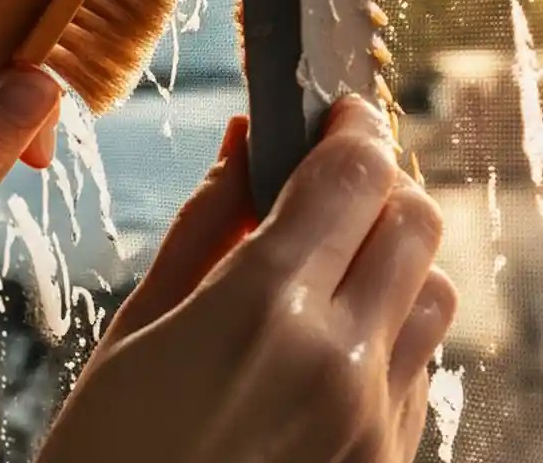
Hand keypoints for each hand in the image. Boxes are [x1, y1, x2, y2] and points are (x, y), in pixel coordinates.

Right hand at [37, 97, 457, 462]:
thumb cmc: (107, 452)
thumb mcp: (136, 328)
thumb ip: (206, 227)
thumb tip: (245, 144)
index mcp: (262, 309)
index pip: (355, 175)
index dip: (352, 127)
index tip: (337, 114)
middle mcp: (338, 359)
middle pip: (416, 219)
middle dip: (380, 183)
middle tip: (331, 185)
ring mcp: (374, 418)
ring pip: (435, 289)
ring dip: (395, 255)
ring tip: (332, 265)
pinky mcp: (388, 460)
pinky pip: (420, 361)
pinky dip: (392, 325)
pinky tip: (330, 338)